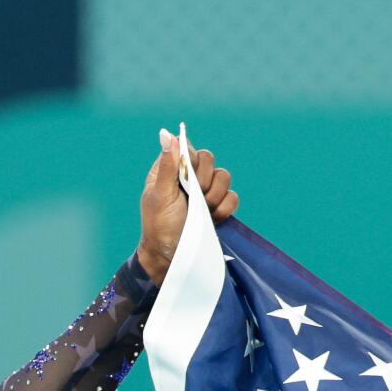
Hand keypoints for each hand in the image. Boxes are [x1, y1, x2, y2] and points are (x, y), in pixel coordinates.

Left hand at [137, 129, 235, 284]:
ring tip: (203, 209)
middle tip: (194, 195)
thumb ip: (167, 165)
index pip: (189, 148)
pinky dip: (225, 207)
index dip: (192, 158)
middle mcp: (189, 178)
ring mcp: (205, 193)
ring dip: (214, 194)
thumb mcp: (160, 194)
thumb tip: (166, 133)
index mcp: (170, 170)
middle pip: (209, 159)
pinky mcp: (218, 208)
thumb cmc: (159, 225)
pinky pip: (233, 197)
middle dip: (204, 178)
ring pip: (224, 177)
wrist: (171, 257)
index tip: (186, 174)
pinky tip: (213, 218)